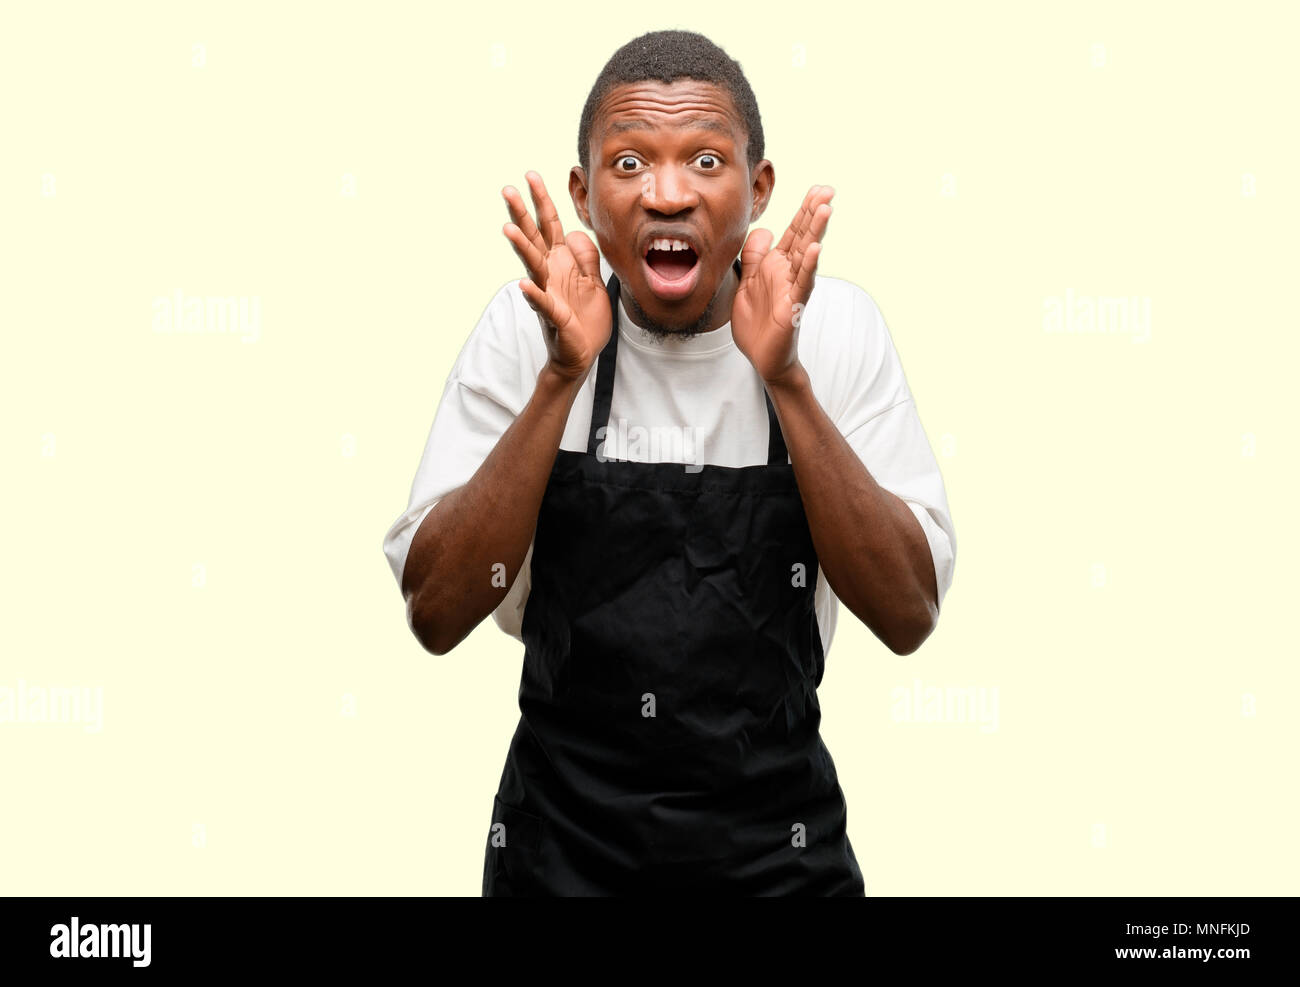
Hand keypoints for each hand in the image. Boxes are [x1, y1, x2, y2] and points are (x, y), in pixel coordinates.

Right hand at [502, 171, 611, 381]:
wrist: (582, 354)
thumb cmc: (585, 320)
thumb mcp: (594, 281)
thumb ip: (587, 258)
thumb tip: (577, 233)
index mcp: (561, 262)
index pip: (550, 225)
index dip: (542, 201)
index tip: (531, 175)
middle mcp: (550, 274)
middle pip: (534, 238)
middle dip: (521, 214)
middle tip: (507, 189)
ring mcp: (548, 293)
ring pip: (532, 266)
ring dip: (521, 248)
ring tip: (508, 230)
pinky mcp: (554, 316)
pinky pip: (543, 303)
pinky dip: (534, 294)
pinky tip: (525, 285)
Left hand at [730, 184, 833, 383]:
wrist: (762, 357)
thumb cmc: (757, 324)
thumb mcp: (747, 282)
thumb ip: (754, 257)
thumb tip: (762, 230)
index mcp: (777, 266)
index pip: (793, 233)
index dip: (803, 211)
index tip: (817, 189)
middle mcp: (788, 273)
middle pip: (802, 237)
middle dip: (814, 213)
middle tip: (828, 189)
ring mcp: (793, 289)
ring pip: (806, 256)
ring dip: (815, 232)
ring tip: (827, 208)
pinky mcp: (793, 307)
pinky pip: (802, 284)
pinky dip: (809, 266)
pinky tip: (815, 249)